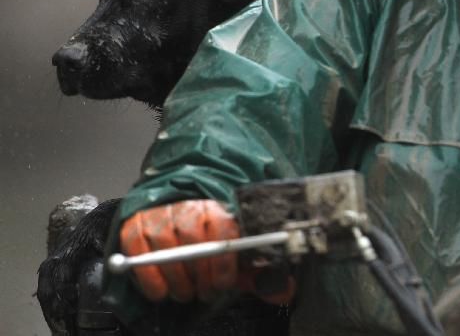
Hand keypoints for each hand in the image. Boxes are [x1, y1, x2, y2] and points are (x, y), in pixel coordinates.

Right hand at [119, 199, 294, 304]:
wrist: (184, 212)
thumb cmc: (216, 243)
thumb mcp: (240, 257)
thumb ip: (260, 273)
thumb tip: (285, 290)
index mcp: (222, 205)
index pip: (223, 226)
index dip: (222, 260)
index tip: (223, 285)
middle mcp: (191, 202)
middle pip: (192, 235)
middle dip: (198, 273)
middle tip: (203, 294)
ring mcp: (162, 209)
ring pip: (165, 241)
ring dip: (175, 277)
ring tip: (185, 293)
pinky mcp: (137, 219)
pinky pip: (137, 245)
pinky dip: (148, 274)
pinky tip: (161, 292)